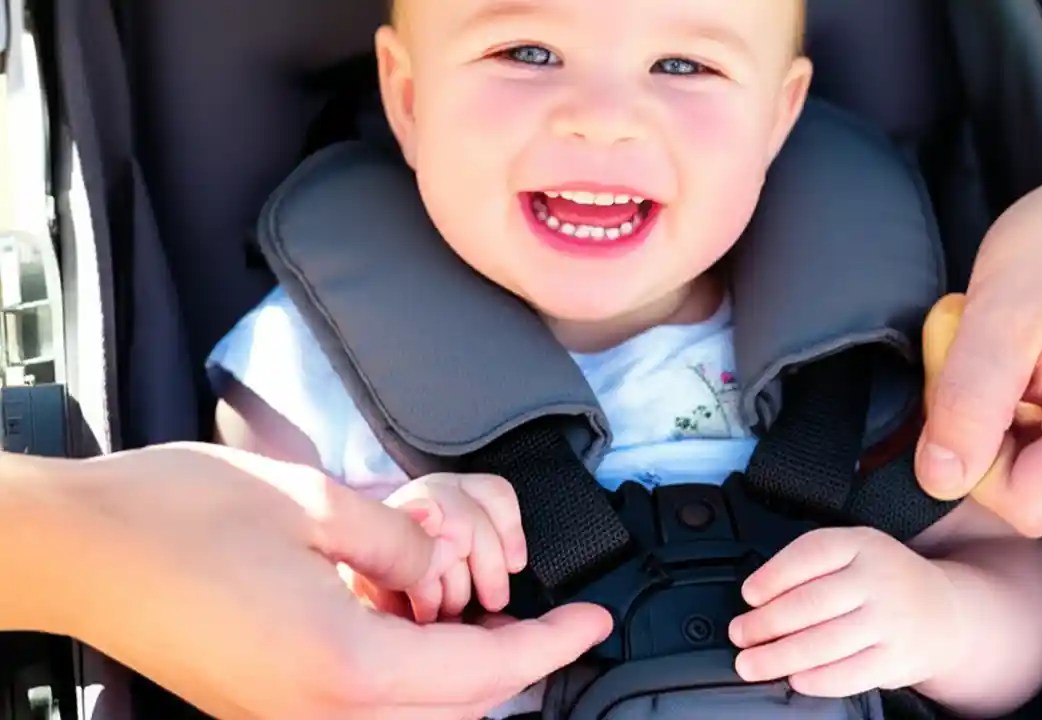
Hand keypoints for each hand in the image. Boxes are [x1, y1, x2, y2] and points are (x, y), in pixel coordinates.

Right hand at [39, 443, 609, 719]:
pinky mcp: (265, 710)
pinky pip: (365, 713)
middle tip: (543, 616)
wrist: (78, 552)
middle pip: (456, 714)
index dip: (551, 646)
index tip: (591, 622)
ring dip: (460, 676)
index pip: (483, 673)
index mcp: (343, 668)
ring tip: (481, 615)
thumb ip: (402, 543)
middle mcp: (317, 717)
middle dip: (511, 666)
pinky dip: (410, 680)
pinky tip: (414, 625)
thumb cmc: (176, 518)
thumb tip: (444, 569)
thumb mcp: (315, 505)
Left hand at [729, 528, 964, 696]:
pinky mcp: (898, 658)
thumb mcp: (856, 553)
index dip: (772, 576)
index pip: (810, 553)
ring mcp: (891, 620)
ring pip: (824, 642)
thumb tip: (757, 599)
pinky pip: (850, 674)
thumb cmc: (884, 582)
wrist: (945, 613)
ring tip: (751, 663)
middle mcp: (879, 578)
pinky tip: (795, 679)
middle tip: (739, 634)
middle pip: (810, 603)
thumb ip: (812, 567)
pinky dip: (816, 680)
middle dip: (764, 624)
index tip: (748, 595)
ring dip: (778, 656)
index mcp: (862, 544)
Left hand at [915, 144, 1041, 536]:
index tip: (967, 384)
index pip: (1019, 503)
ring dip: (1013, 418)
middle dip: (992, 433)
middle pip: (1037, 492)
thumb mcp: (998, 319)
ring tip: (1020, 349)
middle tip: (988, 356)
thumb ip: (964, 407)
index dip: (971, 453)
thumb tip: (939, 481)